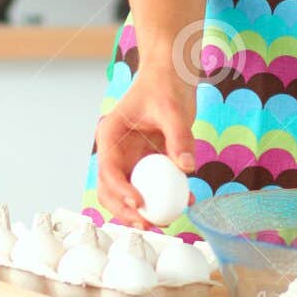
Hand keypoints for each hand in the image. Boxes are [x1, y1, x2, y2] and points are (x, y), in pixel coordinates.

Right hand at [94, 68, 195, 226]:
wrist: (174, 72)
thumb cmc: (166, 84)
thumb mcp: (173, 109)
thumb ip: (179, 137)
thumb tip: (187, 168)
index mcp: (111, 135)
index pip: (109, 170)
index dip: (120, 191)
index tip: (139, 204)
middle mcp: (117, 150)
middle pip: (111, 188)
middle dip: (125, 210)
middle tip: (147, 224)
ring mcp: (132, 157)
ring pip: (129, 192)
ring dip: (142, 210)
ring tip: (164, 222)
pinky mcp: (149, 161)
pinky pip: (154, 184)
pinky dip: (166, 196)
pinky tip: (185, 201)